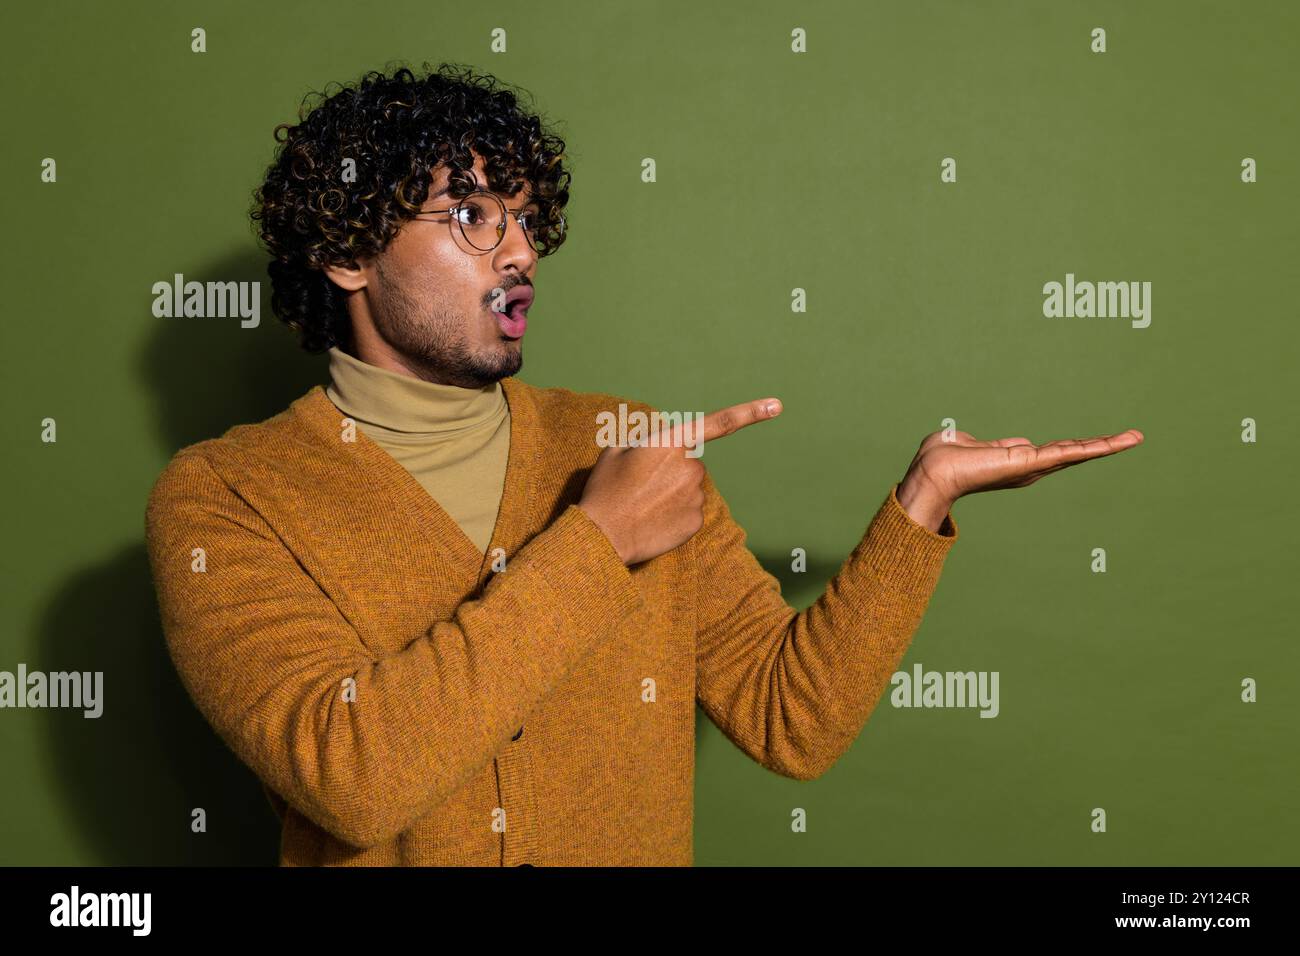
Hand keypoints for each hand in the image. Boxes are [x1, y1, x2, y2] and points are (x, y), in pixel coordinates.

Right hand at [578, 398, 782, 564]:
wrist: (602, 535)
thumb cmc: (605, 490)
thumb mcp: (615, 452)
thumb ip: (643, 440)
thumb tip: (658, 446)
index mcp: (671, 442)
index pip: (718, 423)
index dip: (749, 413)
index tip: (777, 406)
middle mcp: (690, 466)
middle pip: (690, 464)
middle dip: (671, 472)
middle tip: (641, 486)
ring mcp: (696, 495)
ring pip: (690, 489)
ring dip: (672, 494)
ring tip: (643, 505)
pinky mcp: (697, 521)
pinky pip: (690, 512)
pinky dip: (675, 515)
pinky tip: (653, 521)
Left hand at [897, 427, 1145, 531]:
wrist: (933, 470)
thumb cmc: (943, 457)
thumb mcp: (975, 444)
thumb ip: (997, 443)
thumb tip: (1016, 442)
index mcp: (1017, 461)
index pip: (1054, 452)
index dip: (1077, 447)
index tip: (1099, 442)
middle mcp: (1030, 468)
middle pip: (1073, 453)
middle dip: (1102, 446)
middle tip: (1133, 437)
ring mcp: (1033, 467)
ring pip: (1077, 453)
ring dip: (1107, 445)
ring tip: (1135, 437)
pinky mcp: (1032, 463)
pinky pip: (1070, 452)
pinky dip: (1095, 447)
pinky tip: (1118, 442)